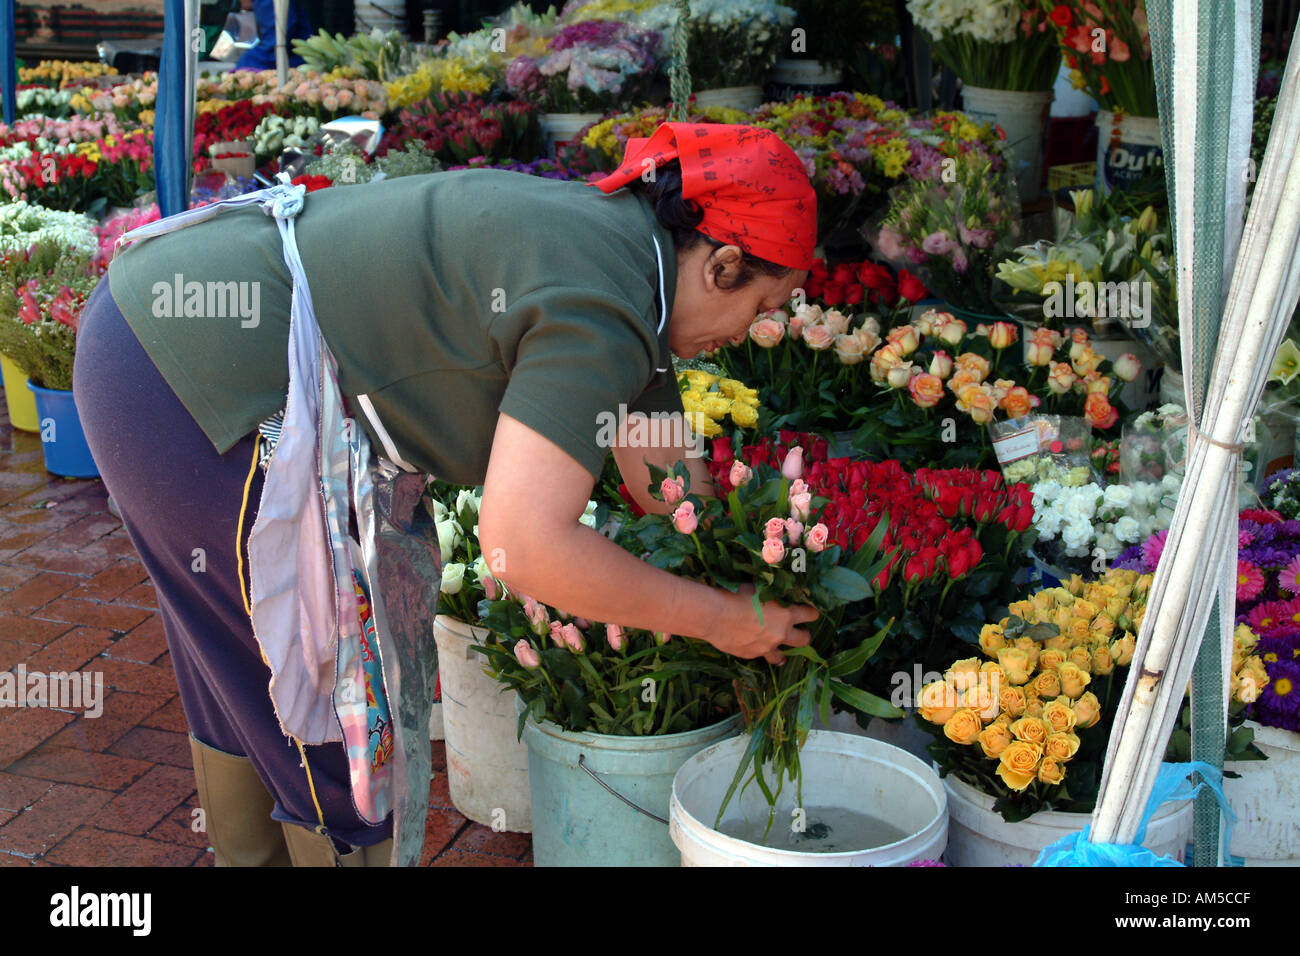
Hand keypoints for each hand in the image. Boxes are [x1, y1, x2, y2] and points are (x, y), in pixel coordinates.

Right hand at [703, 585, 818, 665]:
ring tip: (777, 645)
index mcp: (786, 613)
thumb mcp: (758, 588)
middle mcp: (780, 633)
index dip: (811, 613)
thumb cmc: (735, 595)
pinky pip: (760, 655)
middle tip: (797, 630)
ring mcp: (767, 647)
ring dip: (782, 650)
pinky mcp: (752, 655)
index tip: (809, 612)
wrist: (714, 615)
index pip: (811, 615)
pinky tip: (751, 642)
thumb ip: (771, 594)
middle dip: (803, 634)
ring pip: (782, 656)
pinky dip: (759, 649)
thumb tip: (775, 590)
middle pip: (804, 640)